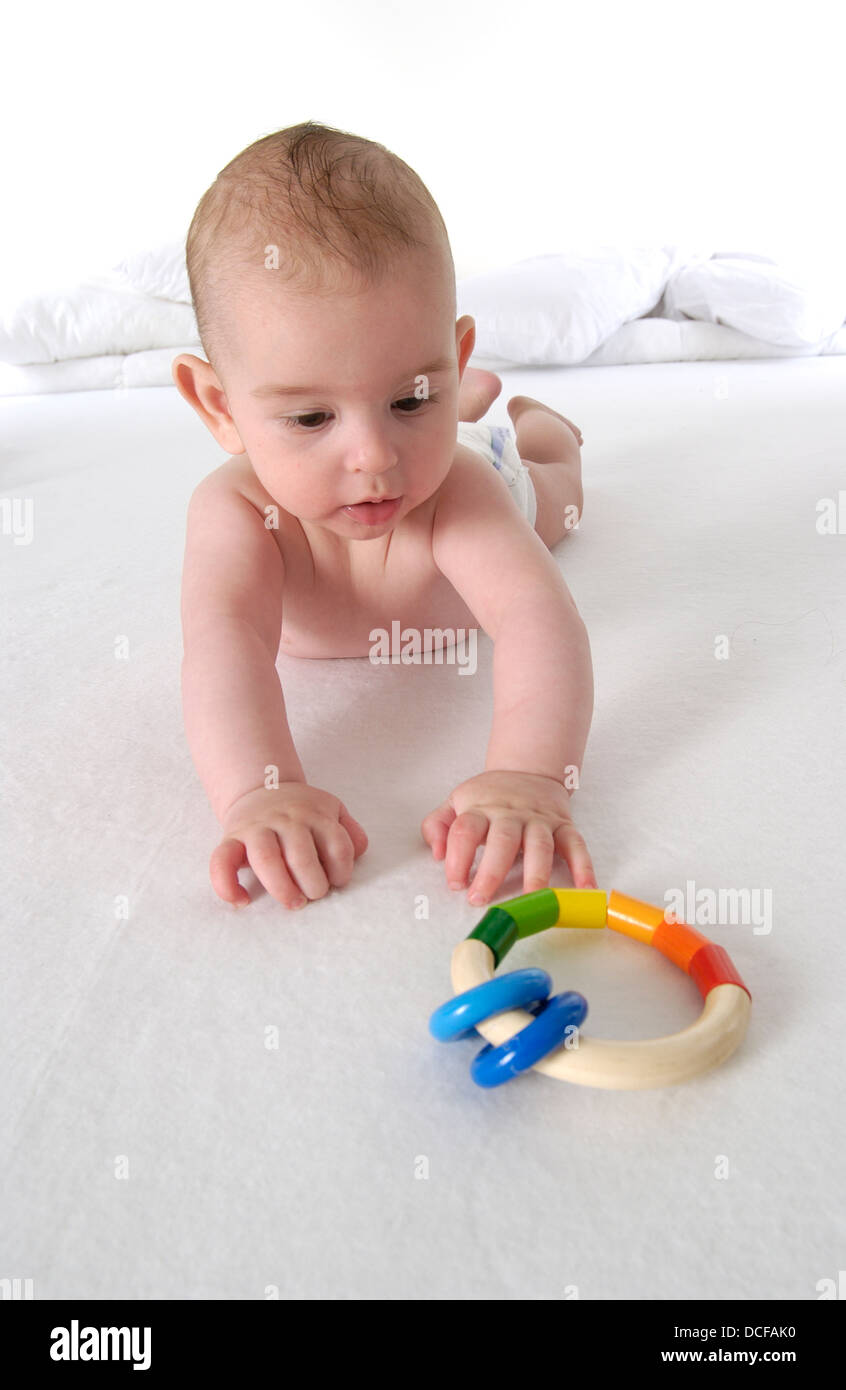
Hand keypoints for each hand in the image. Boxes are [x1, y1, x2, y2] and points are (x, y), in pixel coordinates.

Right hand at [211, 783, 367, 909]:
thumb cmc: (302, 810)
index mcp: (314, 813)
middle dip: (313, 884)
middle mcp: (285, 819)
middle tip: (314, 895)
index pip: (336, 845)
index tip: (337, 881)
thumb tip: (359, 852)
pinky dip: (227, 885)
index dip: (341, 870)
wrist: (261, 787)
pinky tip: (242, 901)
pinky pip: (221, 861)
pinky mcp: (230, 838)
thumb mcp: (331, 809)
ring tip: (294, 902)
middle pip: (301, 855)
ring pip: (266, 859)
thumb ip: (349, 830)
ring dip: (281, 887)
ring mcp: (256, 828)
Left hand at [421, 770, 596, 904]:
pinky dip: (583, 867)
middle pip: (503, 840)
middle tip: (480, 899)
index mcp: (481, 809)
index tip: (455, 883)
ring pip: (540, 846)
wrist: (527, 771)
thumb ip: (437, 825)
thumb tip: (437, 853)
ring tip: (531, 901)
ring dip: (536, 875)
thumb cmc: (488, 797)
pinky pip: (576, 846)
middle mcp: (511, 814)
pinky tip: (585, 889)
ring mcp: (540, 820)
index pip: (466, 831)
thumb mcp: (455, 802)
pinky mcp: (564, 826)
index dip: (457, 858)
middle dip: (491, 871)